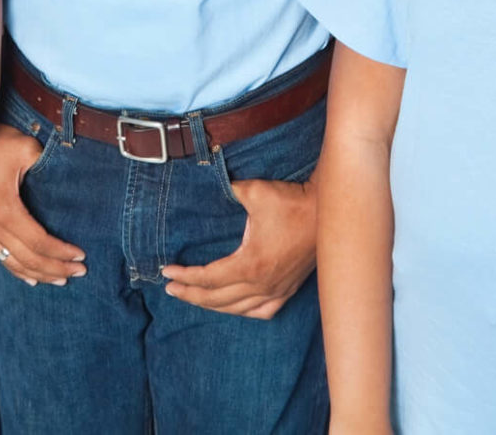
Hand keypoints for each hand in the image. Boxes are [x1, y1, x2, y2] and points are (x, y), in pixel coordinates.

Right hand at [0, 122, 85, 286]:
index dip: (61, 252)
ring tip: (62, 278)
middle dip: (55, 268)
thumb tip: (67, 179)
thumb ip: (46, 165)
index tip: (81, 255)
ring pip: (12, 262)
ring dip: (39, 274)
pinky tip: (32, 278)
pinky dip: (17, 270)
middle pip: (27, 258)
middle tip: (79, 271)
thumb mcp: (25, 148)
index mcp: (4, 208)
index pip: (38, 242)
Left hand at [162, 177, 316, 317]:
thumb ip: (228, 190)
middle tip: (171, 288)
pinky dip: (242, 312)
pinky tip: (234, 307)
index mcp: (249, 264)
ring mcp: (276, 290)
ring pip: (237, 309)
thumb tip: (209, 183)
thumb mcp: (254, 191)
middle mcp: (262, 284)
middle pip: (217, 299)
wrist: (329, 213)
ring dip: (212, 305)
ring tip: (194, 297)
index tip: (166, 272)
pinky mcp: (288, 290)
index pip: (207, 278)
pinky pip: (261, 312)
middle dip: (190, 294)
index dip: (184, 277)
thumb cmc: (292, 202)